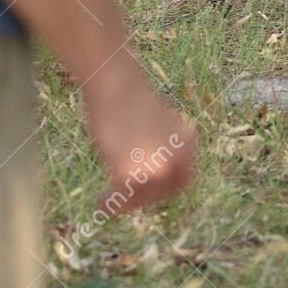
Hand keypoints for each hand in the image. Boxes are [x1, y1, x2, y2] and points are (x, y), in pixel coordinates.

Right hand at [84, 73, 195, 217]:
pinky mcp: (132, 173)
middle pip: (164, 190)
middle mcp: (176, 158)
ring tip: (108, 202)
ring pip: (142, 197)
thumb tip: (151, 166)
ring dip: (127, 202)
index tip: (149, 191)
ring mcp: (156, 168)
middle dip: (145, 197)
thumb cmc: (130, 98)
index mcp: (186, 143)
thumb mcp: (158, 122)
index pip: (182, 178)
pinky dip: (110, 202)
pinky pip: (121, 196)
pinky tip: (101, 202)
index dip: (165, 187)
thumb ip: (161, 145)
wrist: (116, 84)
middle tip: (127, 198)